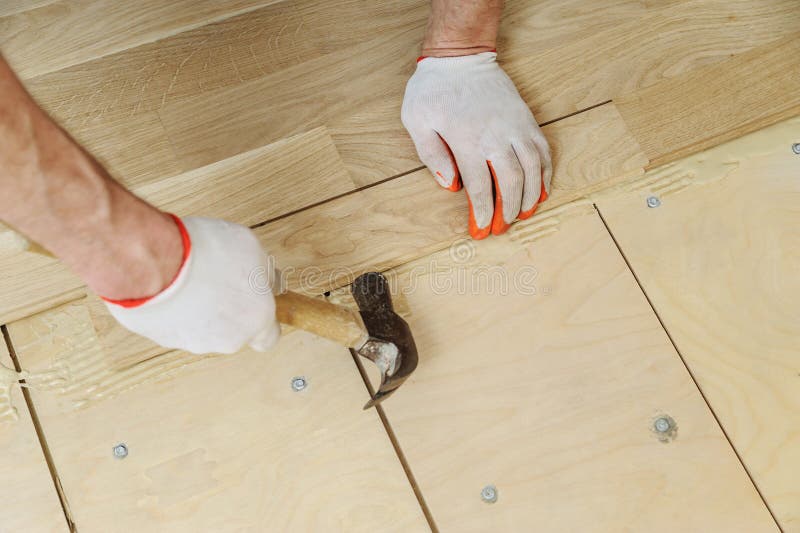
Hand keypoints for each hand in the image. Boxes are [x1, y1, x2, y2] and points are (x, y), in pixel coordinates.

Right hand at [104, 216, 279, 354]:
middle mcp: (228, 338)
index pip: (269, 336)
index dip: (263, 317)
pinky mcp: (164, 339)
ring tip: (191, 277)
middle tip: (220, 278)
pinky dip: (177, 310)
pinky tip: (172, 285)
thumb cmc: (202, 253)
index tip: (257, 301)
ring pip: (205, 328)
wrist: (152, 261)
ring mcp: (194, 342)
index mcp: (256, 318)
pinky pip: (177, 325)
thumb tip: (267, 280)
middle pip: (234, 330)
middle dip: (229, 307)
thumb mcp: (251, 247)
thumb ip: (264, 271)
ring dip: (202, 308)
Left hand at [401, 52, 551, 238]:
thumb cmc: (433, 90)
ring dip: (530, 196)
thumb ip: (431, 155)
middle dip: (508, 210)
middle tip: (503, 228)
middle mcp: (496, 135)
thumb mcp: (417, 122)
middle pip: (510, 182)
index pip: (479, 186)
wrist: (460, 57)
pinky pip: (543, 151)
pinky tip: (542, 189)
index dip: (482, 212)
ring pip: (532, 169)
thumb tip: (450, 185)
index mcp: (467, 140)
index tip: (481, 230)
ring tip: (524, 214)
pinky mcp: (526, 119)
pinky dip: (546, 173)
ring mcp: (515, 127)